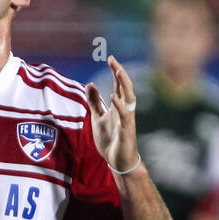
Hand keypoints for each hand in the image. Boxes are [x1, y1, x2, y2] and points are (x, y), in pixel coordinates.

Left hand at [86, 55, 139, 172]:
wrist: (117, 162)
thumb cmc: (110, 140)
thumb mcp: (98, 118)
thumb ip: (94, 102)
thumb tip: (90, 84)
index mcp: (118, 106)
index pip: (118, 85)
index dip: (115, 71)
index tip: (110, 58)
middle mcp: (125, 109)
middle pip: (125, 87)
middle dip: (119, 73)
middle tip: (112, 59)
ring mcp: (127, 119)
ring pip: (128, 97)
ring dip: (123, 84)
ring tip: (118, 71)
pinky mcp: (127, 130)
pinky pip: (124, 115)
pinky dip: (120, 106)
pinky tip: (114, 97)